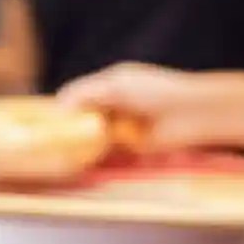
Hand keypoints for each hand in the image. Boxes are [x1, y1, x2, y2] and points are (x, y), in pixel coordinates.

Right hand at [57, 62, 210, 150]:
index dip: (63, 107)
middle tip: (53, 140)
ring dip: (84, 143)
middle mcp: (116, 104)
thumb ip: (85, 93)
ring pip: (95, 136)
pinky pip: (110, 153)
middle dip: (72, 126)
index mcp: (110, 83)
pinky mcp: (135, 147)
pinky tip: (86, 160)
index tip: (47, 122)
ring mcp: (125, 126)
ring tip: (65, 151)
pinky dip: (99, 156)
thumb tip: (59, 106)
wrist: (196, 115)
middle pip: (84, 116)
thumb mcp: (116, 85)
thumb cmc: (157, 92)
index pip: (78, 94)